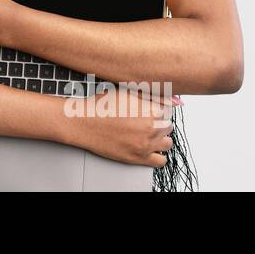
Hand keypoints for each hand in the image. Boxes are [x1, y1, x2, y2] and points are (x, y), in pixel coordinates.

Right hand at [63, 87, 179, 167]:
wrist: (83, 122)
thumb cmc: (101, 106)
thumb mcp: (126, 92)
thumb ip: (150, 94)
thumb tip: (171, 99)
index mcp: (151, 109)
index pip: (168, 111)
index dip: (159, 110)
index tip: (152, 111)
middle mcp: (152, 127)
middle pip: (168, 126)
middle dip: (160, 123)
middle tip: (146, 121)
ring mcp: (146, 144)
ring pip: (167, 143)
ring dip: (160, 138)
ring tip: (148, 134)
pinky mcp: (138, 158)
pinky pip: (160, 161)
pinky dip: (158, 155)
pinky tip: (148, 148)